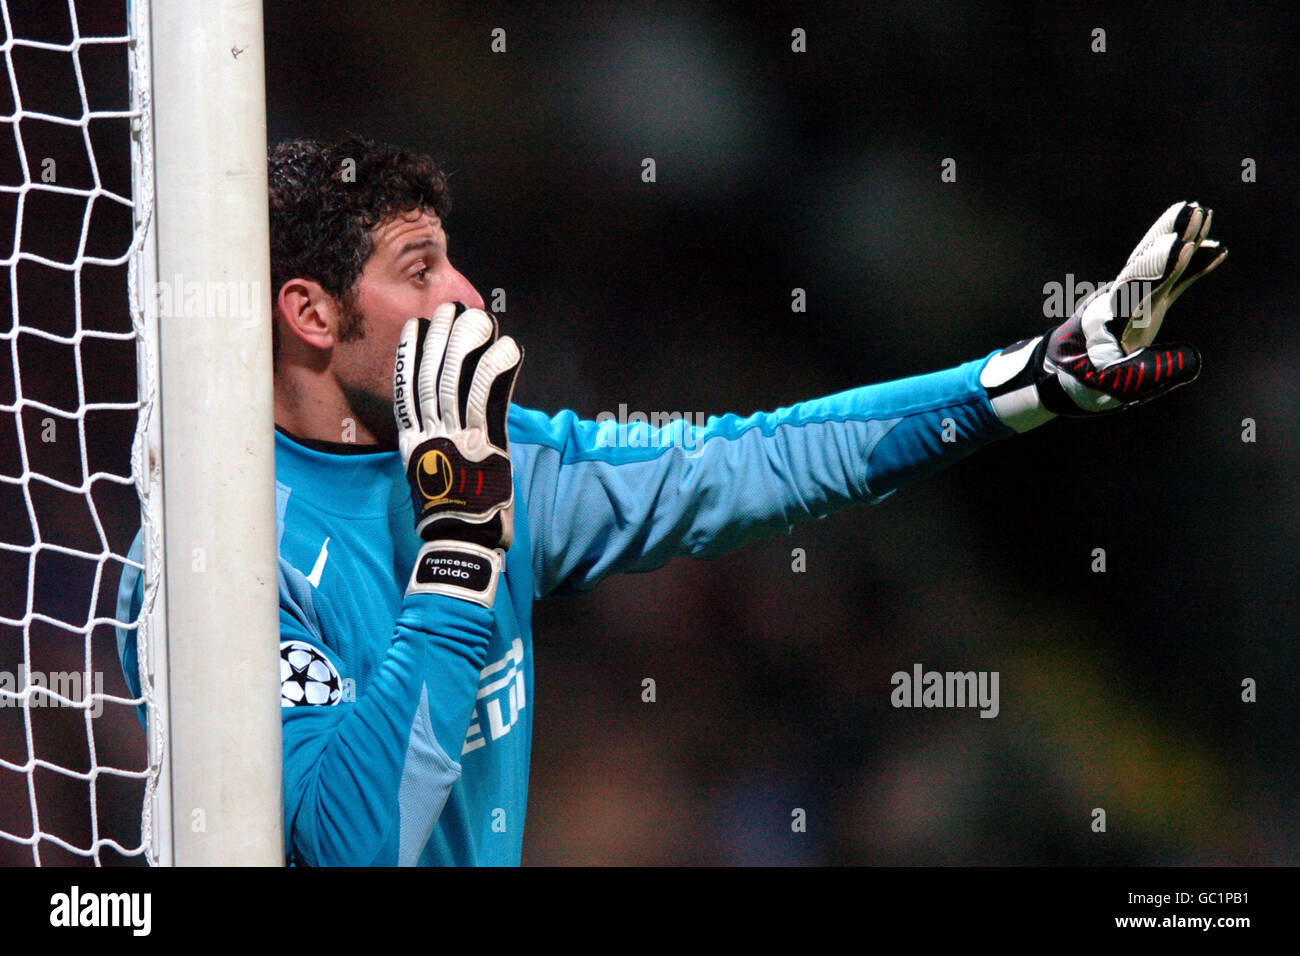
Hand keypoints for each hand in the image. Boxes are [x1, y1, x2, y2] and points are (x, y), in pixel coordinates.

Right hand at [394, 302, 522, 603]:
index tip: (417, 326)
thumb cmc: (452, 514)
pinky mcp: (484, 446)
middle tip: (452, 310)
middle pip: (430, 376)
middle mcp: (430, 437)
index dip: (410, 353)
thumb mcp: (431, 475)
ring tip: (479, 318)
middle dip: (441, 338)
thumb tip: (445, 423)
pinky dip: (498, 370)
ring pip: (455, 380)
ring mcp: (455, 439)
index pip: (406, 388)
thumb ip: (436, 445)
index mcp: (413, 443)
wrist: (460, 545)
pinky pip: (488, 400)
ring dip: (468, 344)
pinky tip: (508, 346)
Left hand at [982, 201, 1226, 431]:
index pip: (1134, 286)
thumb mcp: (1114, 387)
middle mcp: (1119, 301)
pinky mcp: (1145, 305)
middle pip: (1146, 263)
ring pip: (1158, 263)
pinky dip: (1192, 265)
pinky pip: (1172, 279)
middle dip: (1168, 236)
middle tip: (1192, 210)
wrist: (1060, 375)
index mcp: (1108, 318)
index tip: (1176, 244)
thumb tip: (1194, 359)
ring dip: (1180, 238)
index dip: (1156, 266)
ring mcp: (1133, 300)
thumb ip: (1150, 373)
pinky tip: (1216, 247)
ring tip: (1202, 212)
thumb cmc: (1083, 382)